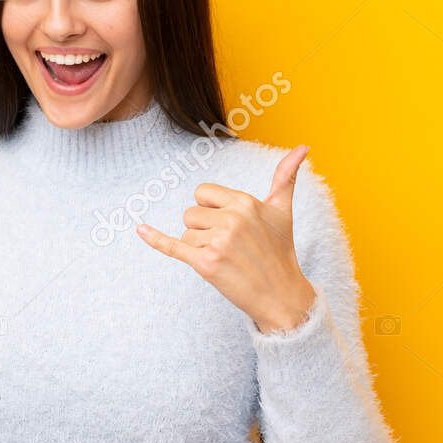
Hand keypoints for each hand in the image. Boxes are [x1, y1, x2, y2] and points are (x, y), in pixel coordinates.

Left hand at [136, 145, 318, 332]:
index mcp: (244, 202)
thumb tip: (303, 147)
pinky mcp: (205, 263)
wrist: (281, 295)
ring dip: (198, 247)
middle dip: (203, 229)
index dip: (211, 209)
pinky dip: (155, 239)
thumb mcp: (282, 210)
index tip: (229, 226)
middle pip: (190, 213)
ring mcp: (217, 241)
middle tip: (229, 246)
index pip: (203, 193)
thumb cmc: (280, 251)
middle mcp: (231, 218)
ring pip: (186, 233)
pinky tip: (139, 228)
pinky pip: (172, 246)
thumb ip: (286, 177)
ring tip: (226, 258)